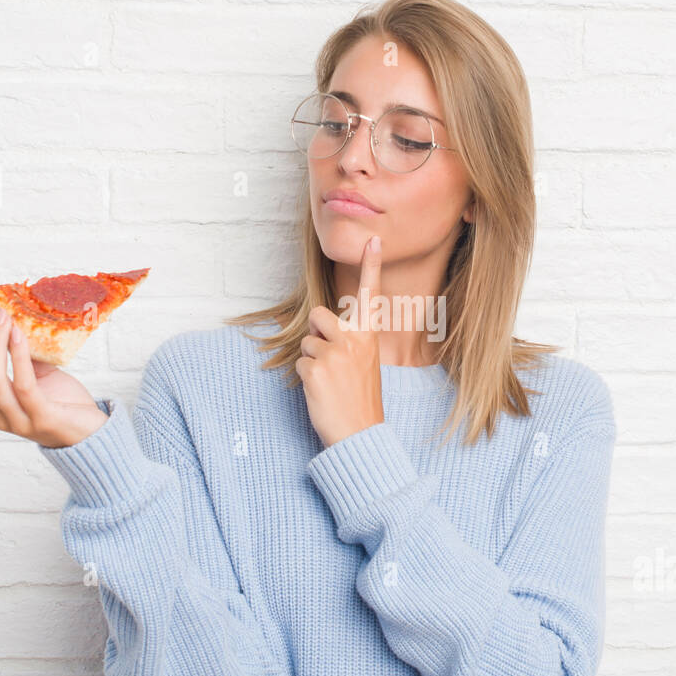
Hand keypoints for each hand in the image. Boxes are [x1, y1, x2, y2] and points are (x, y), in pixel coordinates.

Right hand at [0, 292, 108, 448]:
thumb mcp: (38, 374)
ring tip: (3, 315)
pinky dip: (17, 357)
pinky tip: (19, 334)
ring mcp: (17, 419)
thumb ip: (21, 355)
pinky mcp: (41, 419)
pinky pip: (23, 385)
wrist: (93, 433)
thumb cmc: (64, 402)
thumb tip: (12, 317)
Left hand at [297, 235, 384, 448]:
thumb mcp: (366, 364)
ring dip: (312, 361)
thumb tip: (321, 330)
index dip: (372, 266)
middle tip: (331, 363)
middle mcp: (354, 339)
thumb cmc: (361, 401)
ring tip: (330, 383)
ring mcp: (334, 353)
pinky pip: (300, 363)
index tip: (374, 240)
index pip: (371, 295)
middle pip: (319, 316)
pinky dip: (306, 378)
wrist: (360, 435)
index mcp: (370, 337)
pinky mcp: (315, 369)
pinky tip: (322, 393)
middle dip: (317, 335)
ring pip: (307, 342)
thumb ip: (351, 342)